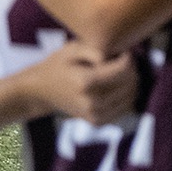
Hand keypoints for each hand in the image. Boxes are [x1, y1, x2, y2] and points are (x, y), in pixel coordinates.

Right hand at [22, 42, 138, 124]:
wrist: (40, 91)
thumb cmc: (58, 65)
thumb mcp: (72, 49)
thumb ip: (94, 50)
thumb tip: (115, 56)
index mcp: (85, 82)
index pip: (124, 69)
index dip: (127, 57)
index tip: (120, 52)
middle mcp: (91, 102)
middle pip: (130, 82)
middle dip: (131, 69)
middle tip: (120, 61)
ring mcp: (94, 114)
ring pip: (131, 96)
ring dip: (131, 83)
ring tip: (118, 73)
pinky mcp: (96, 121)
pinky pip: (125, 109)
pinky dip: (126, 97)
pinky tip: (117, 87)